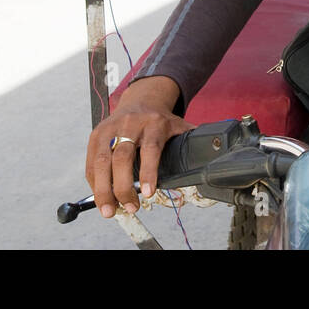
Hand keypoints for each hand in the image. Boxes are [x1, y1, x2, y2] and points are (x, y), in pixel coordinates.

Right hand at [85, 76, 190, 217]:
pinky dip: (94, 181)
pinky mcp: (97, 134)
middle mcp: (131, 124)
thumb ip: (192, 140)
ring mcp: (111, 128)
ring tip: (109, 210)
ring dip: (103, 189)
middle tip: (129, 208)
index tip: (148, 194)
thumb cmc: (161, 121)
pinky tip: (100, 196)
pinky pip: (92, 161)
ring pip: (102, 160)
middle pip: (122, 157)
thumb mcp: (179, 126)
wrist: (142, 99)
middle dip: (123, 187)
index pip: (151, 148)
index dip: (149, 172)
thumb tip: (216, 153)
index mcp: (155, 123)